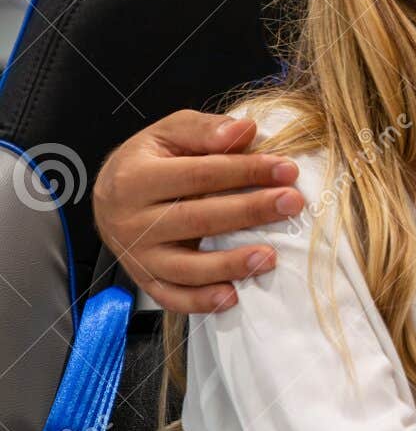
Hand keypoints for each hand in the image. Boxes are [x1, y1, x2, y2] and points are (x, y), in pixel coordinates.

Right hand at [92, 110, 304, 312]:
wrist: (108, 195)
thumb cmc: (149, 160)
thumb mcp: (167, 133)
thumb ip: (204, 130)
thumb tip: (244, 129)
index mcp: (136, 178)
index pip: (200, 174)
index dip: (246, 170)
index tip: (286, 168)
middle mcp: (131, 220)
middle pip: (198, 218)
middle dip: (250, 211)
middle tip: (292, 203)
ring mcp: (137, 254)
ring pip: (185, 267)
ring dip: (230, 264)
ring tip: (270, 257)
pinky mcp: (144, 279)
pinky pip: (171, 297)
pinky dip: (200, 302)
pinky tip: (232, 297)